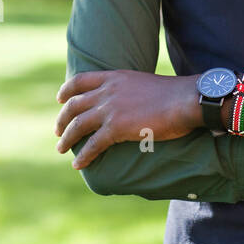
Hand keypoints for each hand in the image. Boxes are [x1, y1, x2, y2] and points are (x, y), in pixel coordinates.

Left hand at [55, 70, 196, 169]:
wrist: (185, 100)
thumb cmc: (174, 94)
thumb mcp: (144, 83)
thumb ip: (131, 90)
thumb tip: (131, 101)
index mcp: (114, 77)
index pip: (81, 80)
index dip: (66, 90)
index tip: (60, 99)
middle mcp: (108, 91)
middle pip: (74, 104)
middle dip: (62, 119)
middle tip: (58, 131)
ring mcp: (110, 109)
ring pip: (78, 125)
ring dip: (67, 139)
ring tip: (62, 149)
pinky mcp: (116, 128)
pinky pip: (93, 144)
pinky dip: (83, 156)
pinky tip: (78, 165)